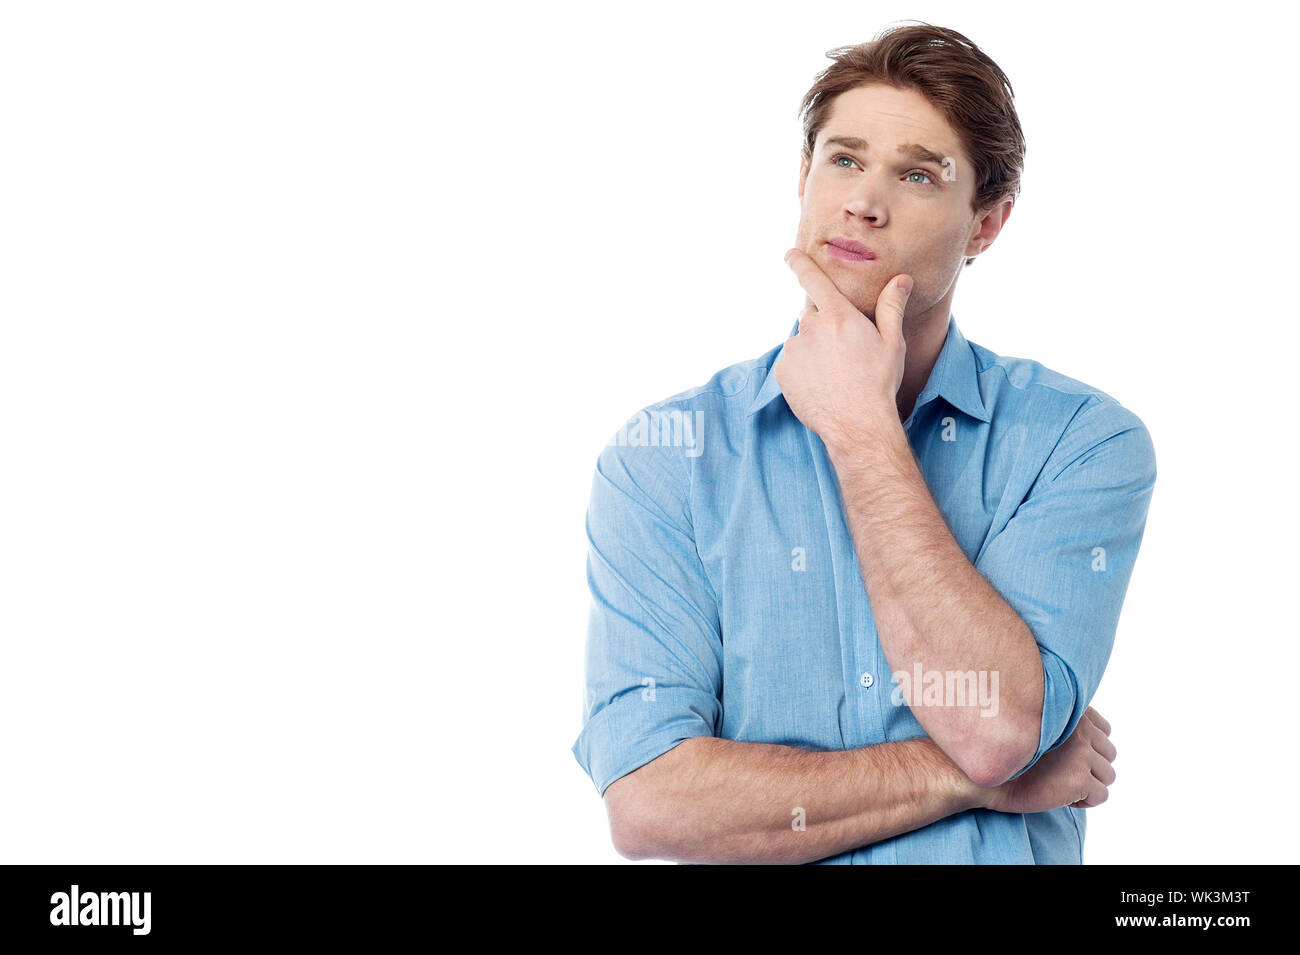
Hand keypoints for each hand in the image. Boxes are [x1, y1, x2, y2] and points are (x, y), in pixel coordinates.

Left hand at [772, 248, 910, 450]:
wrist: (857, 423)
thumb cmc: (878, 382)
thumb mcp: (891, 342)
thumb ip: (891, 307)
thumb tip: (901, 279)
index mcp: (837, 315)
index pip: (813, 279)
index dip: (799, 264)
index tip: (789, 255)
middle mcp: (810, 327)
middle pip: (812, 317)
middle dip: (824, 329)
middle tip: (844, 354)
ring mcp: (793, 350)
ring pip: (801, 342)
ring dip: (812, 351)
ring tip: (834, 374)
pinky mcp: (782, 372)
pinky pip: (791, 364)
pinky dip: (801, 371)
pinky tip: (820, 385)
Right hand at [982, 707, 1116, 813]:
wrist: (980, 776)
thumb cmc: (1000, 753)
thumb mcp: (1030, 725)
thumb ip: (1056, 722)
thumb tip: (1083, 736)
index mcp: (1068, 711)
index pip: (1103, 729)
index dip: (1089, 747)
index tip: (1067, 756)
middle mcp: (1079, 728)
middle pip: (1109, 753)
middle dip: (1090, 767)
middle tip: (1062, 774)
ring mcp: (1081, 753)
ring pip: (1108, 775)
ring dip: (1089, 784)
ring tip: (1062, 786)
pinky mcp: (1079, 778)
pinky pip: (1101, 795)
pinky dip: (1085, 801)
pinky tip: (1062, 797)